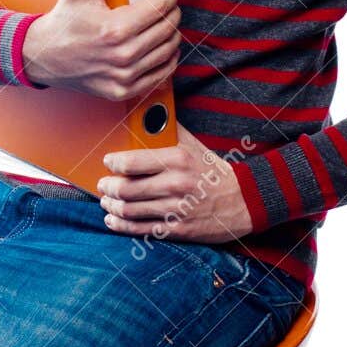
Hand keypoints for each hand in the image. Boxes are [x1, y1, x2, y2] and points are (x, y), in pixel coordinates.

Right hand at [21, 0, 180, 100]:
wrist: (43, 58)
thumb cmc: (63, 23)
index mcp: (116, 29)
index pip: (162, 7)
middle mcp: (124, 55)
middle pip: (169, 27)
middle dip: (172, 11)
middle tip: (164, 4)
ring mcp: (125, 76)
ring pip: (169, 50)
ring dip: (171, 33)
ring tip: (162, 23)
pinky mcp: (124, 90)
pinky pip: (161, 73)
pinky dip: (167, 59)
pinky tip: (160, 47)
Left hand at [95, 122, 252, 242]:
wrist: (244, 201)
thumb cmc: (213, 171)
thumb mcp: (194, 146)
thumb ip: (169, 132)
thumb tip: (146, 116)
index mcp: (177, 160)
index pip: (131, 162)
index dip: (113, 164)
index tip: (108, 162)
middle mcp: (175, 185)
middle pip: (126, 189)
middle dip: (108, 187)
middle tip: (103, 184)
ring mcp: (175, 209)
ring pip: (129, 210)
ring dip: (111, 206)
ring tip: (107, 201)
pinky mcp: (177, 229)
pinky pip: (140, 230)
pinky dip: (121, 225)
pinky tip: (112, 219)